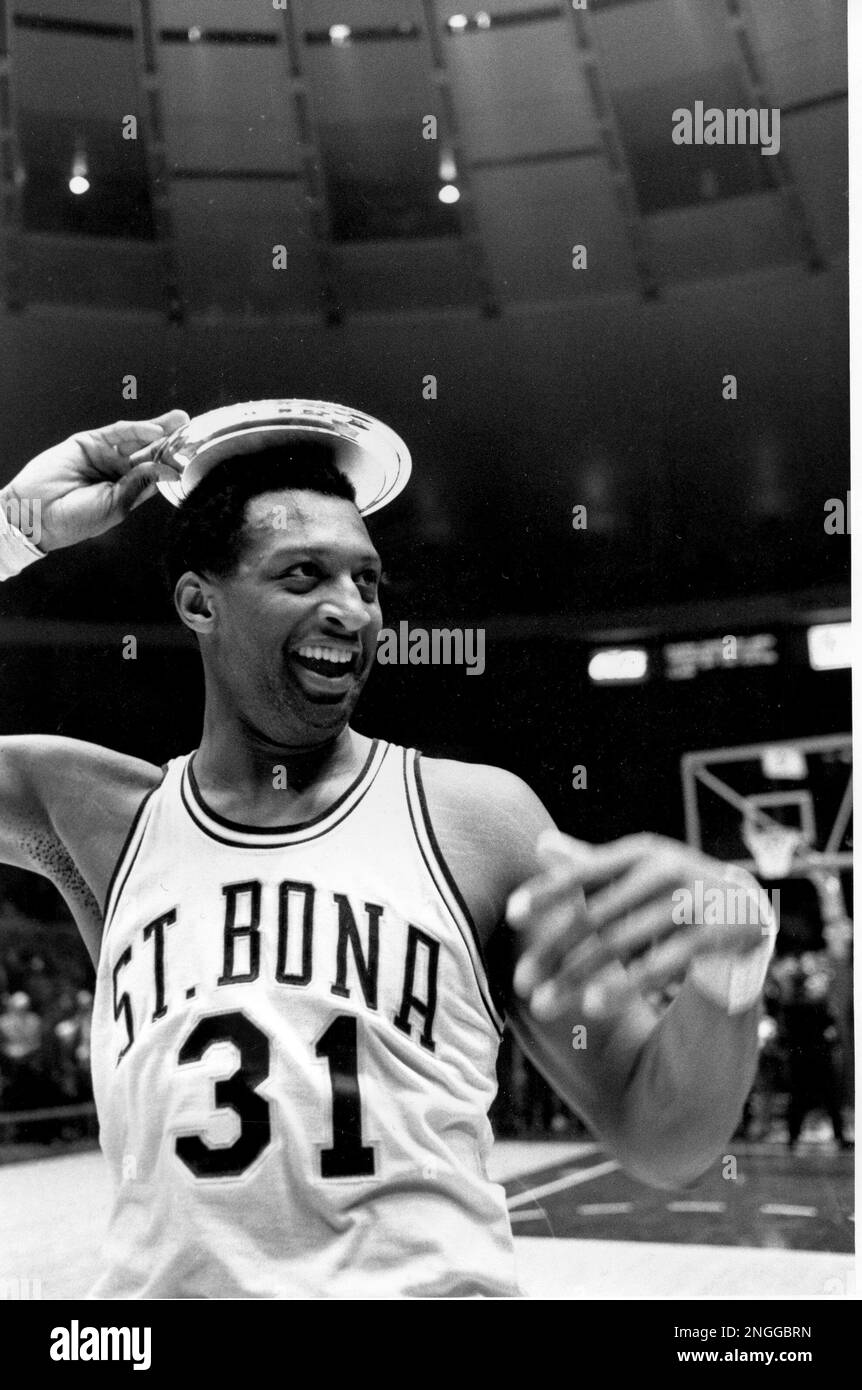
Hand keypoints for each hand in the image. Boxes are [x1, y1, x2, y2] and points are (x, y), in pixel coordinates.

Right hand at [0, 411, 188, 551]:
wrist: (35, 513)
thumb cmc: (74, 519)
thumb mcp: (116, 505)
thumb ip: (140, 484)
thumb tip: (168, 470)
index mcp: (127, 493)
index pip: (157, 475)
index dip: (174, 466)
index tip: (195, 459)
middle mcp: (117, 473)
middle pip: (150, 454)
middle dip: (171, 443)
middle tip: (193, 433)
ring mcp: (104, 456)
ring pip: (136, 440)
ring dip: (158, 430)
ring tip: (181, 422)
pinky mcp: (89, 442)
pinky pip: (117, 433)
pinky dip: (136, 430)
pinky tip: (154, 431)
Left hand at [507, 830, 771, 1020]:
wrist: (745, 906)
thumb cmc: (671, 890)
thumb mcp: (635, 871)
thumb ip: (588, 864)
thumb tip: (540, 842)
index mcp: (639, 852)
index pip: (583, 871)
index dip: (546, 891)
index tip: (509, 915)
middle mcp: (663, 869)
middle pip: (595, 914)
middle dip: (553, 951)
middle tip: (520, 984)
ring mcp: (690, 900)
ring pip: (622, 943)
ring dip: (578, 976)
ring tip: (545, 1004)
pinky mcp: (715, 932)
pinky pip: (662, 963)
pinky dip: (626, 985)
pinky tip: (594, 1005)